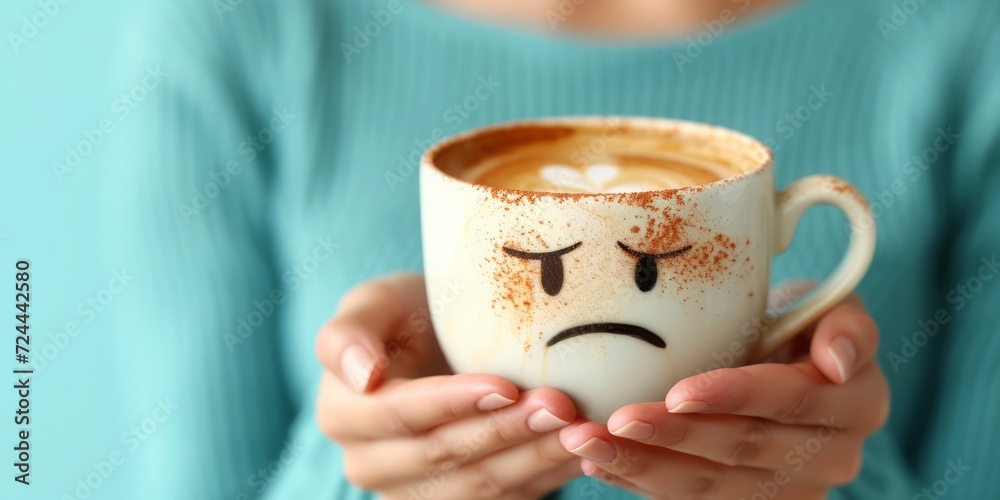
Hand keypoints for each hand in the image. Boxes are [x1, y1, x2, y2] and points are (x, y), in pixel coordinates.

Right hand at [315, 273, 582, 498]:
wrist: (434, 343)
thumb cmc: (405, 314)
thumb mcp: (373, 303)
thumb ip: (348, 334)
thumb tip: (362, 376)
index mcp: (343, 415)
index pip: (399, 415)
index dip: (452, 403)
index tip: (504, 385)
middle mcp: (370, 465)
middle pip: (443, 457)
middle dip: (505, 432)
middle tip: (559, 405)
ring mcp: (412, 494)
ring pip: (478, 488)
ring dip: (533, 459)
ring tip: (578, 429)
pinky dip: (545, 477)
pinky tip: (580, 451)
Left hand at [558, 286, 888, 498]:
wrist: (791, 364)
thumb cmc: (803, 324)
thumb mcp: (834, 307)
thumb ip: (847, 325)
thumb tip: (839, 359)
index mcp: (857, 406)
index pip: (791, 401)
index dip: (734, 398)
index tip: (677, 393)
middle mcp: (830, 458)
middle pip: (741, 447)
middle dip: (674, 437)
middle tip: (617, 421)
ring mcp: (788, 489)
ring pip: (709, 485)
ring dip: (644, 466)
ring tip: (589, 444)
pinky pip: (690, 499)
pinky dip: (640, 481)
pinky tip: (600, 464)